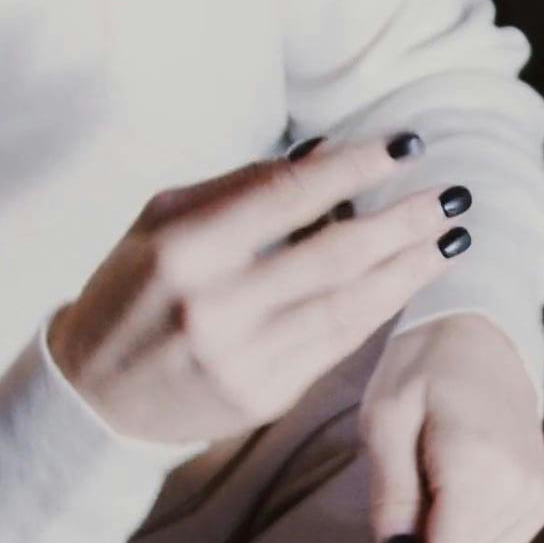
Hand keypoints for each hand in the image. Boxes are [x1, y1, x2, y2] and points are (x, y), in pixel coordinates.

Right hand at [46, 137, 456, 446]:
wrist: (93, 397)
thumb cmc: (132, 290)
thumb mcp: (162, 221)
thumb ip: (241, 187)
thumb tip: (326, 152)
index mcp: (184, 249)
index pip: (288, 197)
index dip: (353, 168)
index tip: (405, 145)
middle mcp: (216, 306)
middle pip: (333, 255)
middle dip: (401, 221)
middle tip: (450, 194)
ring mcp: (243, 358)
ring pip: (348, 304)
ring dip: (408, 268)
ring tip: (449, 237)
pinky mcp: (264, 396)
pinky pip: (339, 343)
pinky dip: (379, 307)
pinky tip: (409, 279)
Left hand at [352, 313, 543, 542]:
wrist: (485, 333)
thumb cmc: (424, 365)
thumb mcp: (385, 417)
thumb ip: (390, 492)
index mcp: (479, 466)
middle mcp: (520, 489)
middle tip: (386, 523)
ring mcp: (538, 495)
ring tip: (419, 501)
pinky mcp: (542, 498)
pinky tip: (447, 503)